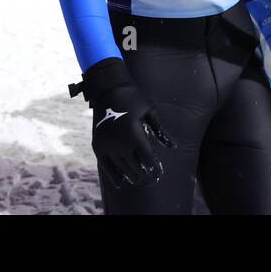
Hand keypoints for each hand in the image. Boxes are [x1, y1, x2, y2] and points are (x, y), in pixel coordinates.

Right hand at [82, 58, 173, 185]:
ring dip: (131, 176)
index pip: (147, 159)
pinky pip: (105, 166)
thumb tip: (173, 146)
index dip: (154, 169)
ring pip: (121, 168)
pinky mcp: (97, 145)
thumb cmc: (133, 97)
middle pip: (135, 167)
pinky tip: (121, 183)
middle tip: (151, 180)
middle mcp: (120, 143)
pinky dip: (113, 176)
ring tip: (139, 180)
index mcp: (134, 134)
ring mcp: (107, 145)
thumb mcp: (150, 110)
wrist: (107, 88)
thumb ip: (161, 130)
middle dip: (145, 175)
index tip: (159, 174)